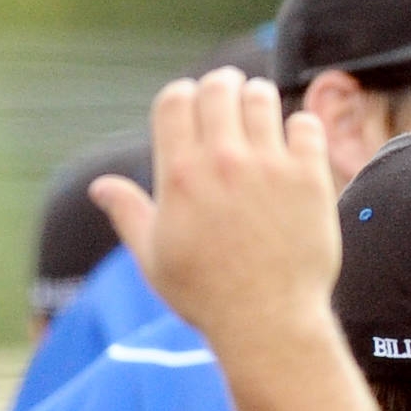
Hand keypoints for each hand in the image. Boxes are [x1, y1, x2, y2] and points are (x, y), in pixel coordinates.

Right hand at [88, 68, 343, 364]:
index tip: (192, 103)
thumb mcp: (154, 257)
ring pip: (262, 99)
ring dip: (258, 98)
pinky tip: (295, 140)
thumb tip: (100, 187)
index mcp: (179, 174)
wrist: (268, 323)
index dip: (182, 94)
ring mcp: (269, 167)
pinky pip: (306, 125)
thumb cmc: (207, 296)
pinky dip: (300, 125)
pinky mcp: (310, 179)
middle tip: (230, 95)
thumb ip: (129, 213)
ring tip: (260, 110)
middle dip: (222, 86)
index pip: (175, 100)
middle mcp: (222, 161)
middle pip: (219, 88)